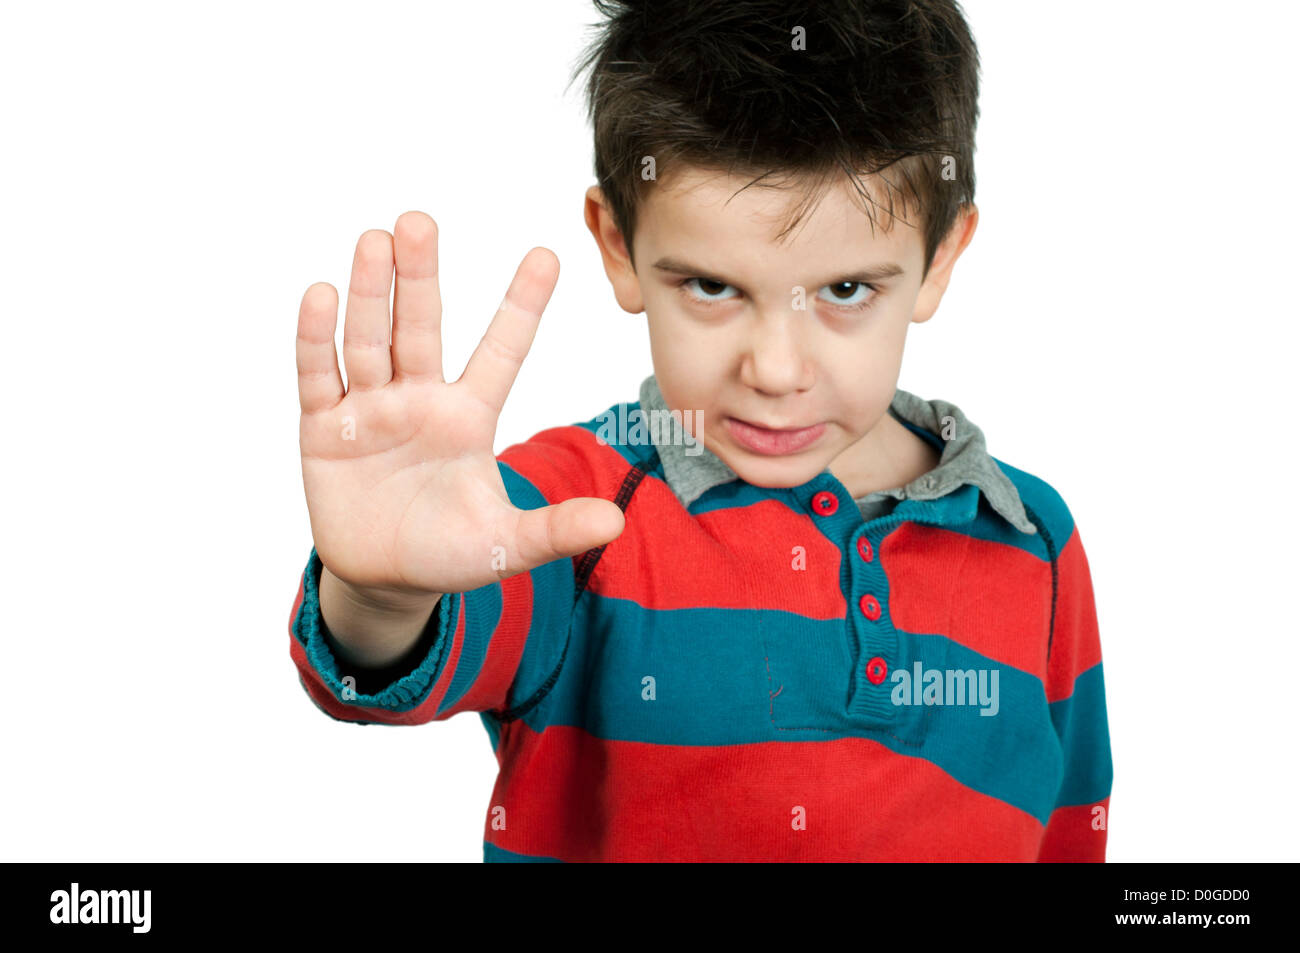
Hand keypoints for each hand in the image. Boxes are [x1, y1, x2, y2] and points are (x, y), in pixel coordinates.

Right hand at [295, 211, 624, 602]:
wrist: (385, 579)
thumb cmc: (450, 552)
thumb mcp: (506, 545)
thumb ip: (555, 530)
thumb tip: (615, 523)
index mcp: (470, 416)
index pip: (501, 351)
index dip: (521, 306)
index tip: (546, 255)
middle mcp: (421, 398)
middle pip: (420, 327)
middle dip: (419, 277)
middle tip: (419, 221)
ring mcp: (371, 408)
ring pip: (370, 340)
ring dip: (369, 292)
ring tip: (373, 240)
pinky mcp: (325, 428)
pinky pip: (320, 377)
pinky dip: (317, 339)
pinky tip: (321, 296)